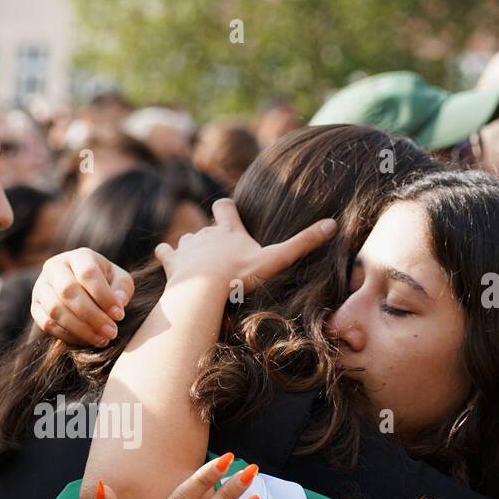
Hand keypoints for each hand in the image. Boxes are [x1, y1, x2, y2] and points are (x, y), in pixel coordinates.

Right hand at [31, 247, 134, 346]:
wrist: (82, 288)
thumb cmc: (106, 283)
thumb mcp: (119, 280)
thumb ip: (122, 289)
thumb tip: (118, 303)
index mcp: (79, 256)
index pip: (87, 273)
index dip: (104, 296)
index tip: (119, 315)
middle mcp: (55, 267)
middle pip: (68, 291)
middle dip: (92, 316)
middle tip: (111, 332)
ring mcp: (41, 287)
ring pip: (55, 309)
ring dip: (80, 328)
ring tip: (101, 339)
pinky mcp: (35, 307)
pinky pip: (47, 324)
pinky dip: (68, 335)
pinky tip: (86, 340)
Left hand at [153, 198, 336, 293]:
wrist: (203, 290)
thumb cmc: (240, 276)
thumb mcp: (276, 260)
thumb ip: (303, 244)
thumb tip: (332, 224)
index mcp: (229, 230)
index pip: (226, 208)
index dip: (227, 208)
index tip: (228, 210)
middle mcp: (206, 234)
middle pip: (206, 227)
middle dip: (210, 235)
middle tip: (218, 250)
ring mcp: (187, 247)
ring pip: (187, 239)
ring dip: (191, 246)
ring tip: (197, 260)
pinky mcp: (172, 263)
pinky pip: (165, 252)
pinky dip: (166, 254)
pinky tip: (167, 258)